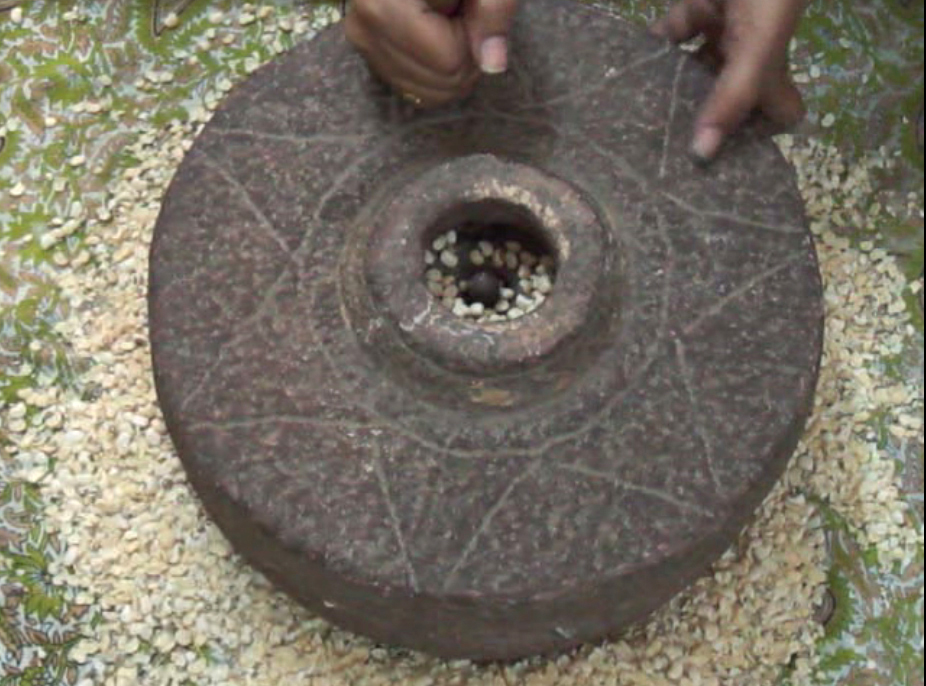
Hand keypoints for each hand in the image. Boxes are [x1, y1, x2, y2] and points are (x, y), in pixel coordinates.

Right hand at [345, 0, 518, 108]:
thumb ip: (493, 11)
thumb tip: (492, 64)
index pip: (448, 58)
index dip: (473, 33)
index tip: (463, 2)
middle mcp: (364, 23)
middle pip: (439, 79)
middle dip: (465, 52)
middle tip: (459, 9)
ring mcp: (362, 42)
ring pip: (428, 91)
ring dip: (452, 61)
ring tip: (445, 15)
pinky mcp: (368, 54)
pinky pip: (416, 89)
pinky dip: (436, 70)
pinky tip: (433, 31)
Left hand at [653, 0, 806, 161]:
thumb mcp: (758, 41)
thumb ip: (732, 94)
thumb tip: (704, 155)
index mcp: (773, 60)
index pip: (778, 111)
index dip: (758, 136)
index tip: (719, 167)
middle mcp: (748, 49)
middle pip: (727, 95)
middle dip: (699, 119)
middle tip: (663, 158)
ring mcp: (720, 24)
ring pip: (694, 67)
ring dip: (670, 88)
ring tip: (640, 123)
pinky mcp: (692, 4)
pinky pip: (672, 33)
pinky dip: (654, 48)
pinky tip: (630, 72)